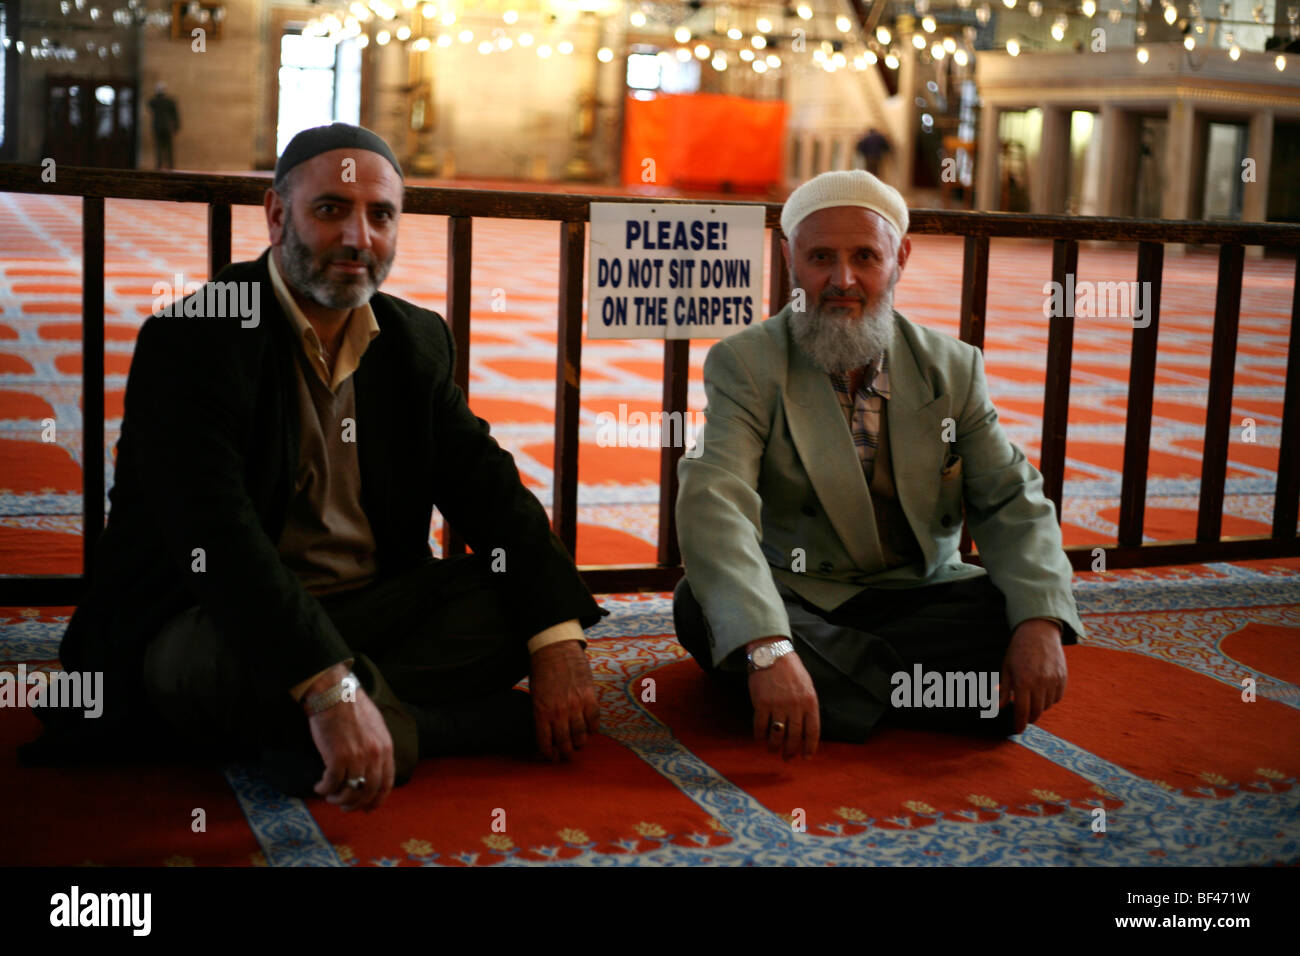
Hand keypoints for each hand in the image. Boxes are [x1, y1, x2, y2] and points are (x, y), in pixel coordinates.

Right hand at [306, 668, 394, 811]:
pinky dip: (324, 789)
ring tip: (329, 796)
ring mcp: (357, 757)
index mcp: (386, 747)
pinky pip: (332, 784)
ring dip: (338, 799)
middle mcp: (375, 755)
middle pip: (369, 792)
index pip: (387, 783)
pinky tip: (318, 786)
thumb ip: (376, 746)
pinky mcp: (338, 757)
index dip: (377, 800)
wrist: (334, 694)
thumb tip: (372, 766)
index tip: (367, 808)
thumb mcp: (375, 726)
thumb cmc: (351, 707)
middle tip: (344, 806)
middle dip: (356, 804)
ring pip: (350, 792)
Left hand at [530, 640, 598, 761]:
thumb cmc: (542, 670)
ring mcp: (576, 704)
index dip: (549, 754)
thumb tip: (547, 732)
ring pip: (581, 735)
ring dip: (580, 743)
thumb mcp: (535, 695)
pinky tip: (590, 729)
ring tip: (579, 744)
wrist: (555, 648)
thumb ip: (541, 714)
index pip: (545, 742)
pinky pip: (594, 720)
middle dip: (566, 754)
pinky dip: (593, 728)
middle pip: (565, 743)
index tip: (552, 757)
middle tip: (567, 756)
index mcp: (542, 712)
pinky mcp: (590, 696)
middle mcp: (559, 711)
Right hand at [747, 638, 819, 759]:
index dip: (809, 748)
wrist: (772, 652)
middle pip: (794, 737)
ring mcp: (778, 705)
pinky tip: (759, 738)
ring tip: (772, 749)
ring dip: (774, 746)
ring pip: (777, 735)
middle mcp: (795, 706)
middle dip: (791, 751)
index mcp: (810, 702)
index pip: (812, 732)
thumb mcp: (807, 686)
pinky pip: (760, 726)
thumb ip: (808, 705)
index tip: (806, 757)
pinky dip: (759, 735)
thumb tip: (805, 728)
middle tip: (787, 758)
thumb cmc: (791, 669)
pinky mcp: (761, 703)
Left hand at [999, 618, 1067, 733]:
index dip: (1020, 723)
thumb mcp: (1006, 668)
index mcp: (1023, 681)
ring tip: (1032, 699)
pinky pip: (1057, 697)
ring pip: (1047, 705)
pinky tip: (1042, 692)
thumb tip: (1000, 707)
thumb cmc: (1018, 650)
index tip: (1018, 730)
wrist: (1039, 633)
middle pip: (1036, 711)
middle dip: (1030, 718)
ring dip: (1039, 707)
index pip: (1022, 710)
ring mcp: (1053, 681)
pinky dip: (1050, 699)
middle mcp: (1040, 683)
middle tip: (1024, 717)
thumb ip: (1005, 689)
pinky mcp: (1062, 678)